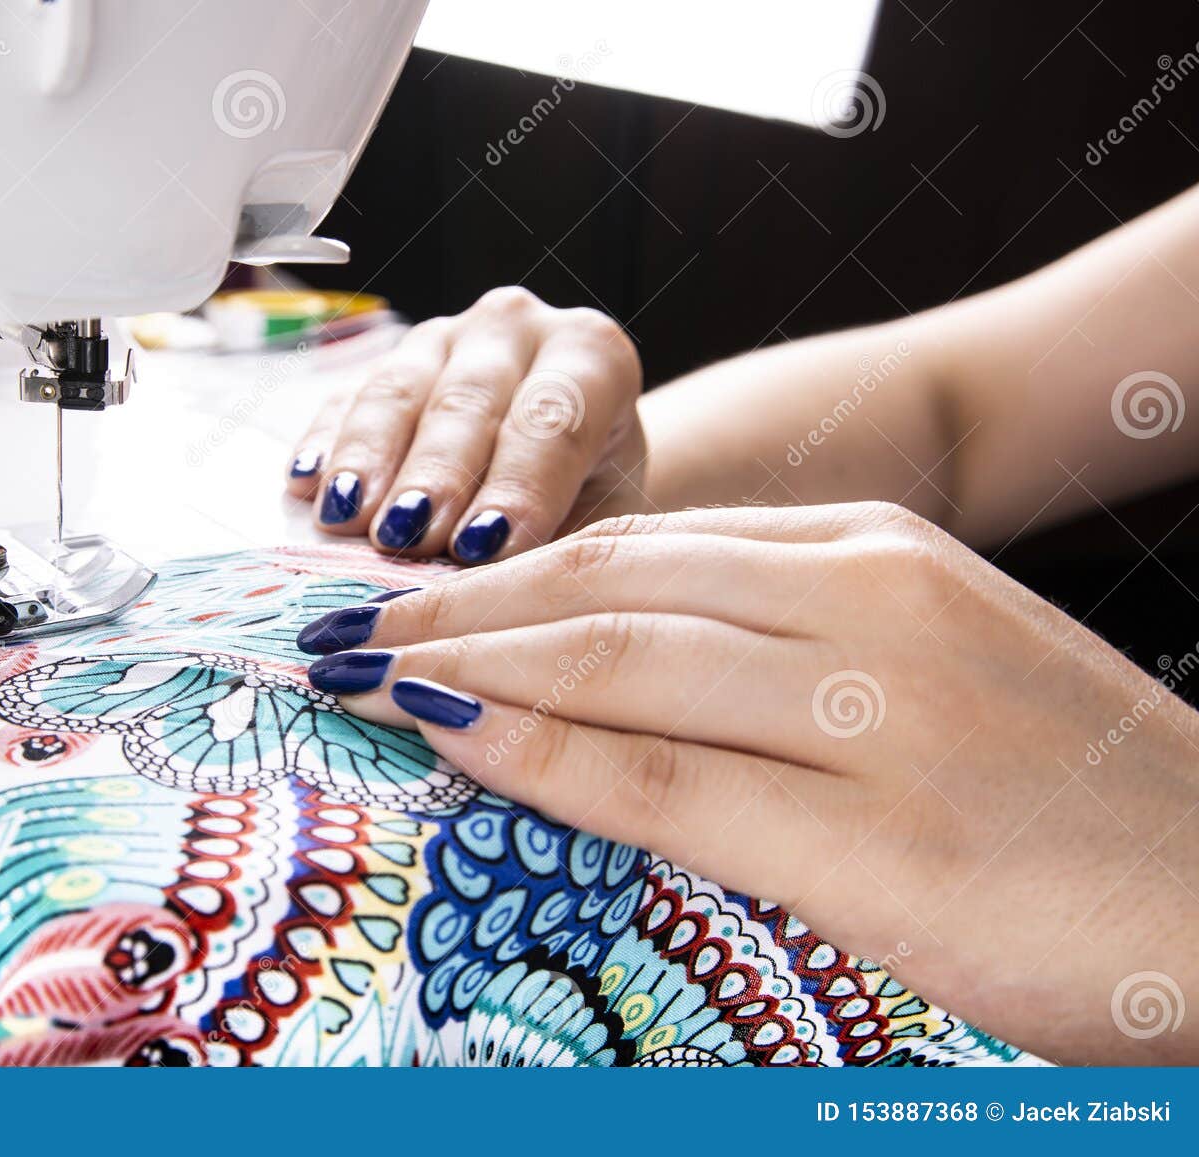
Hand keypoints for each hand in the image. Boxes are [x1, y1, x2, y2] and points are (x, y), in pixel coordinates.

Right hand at [286, 287, 648, 562]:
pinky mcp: (379, 364)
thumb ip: (555, 546)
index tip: (483, 548)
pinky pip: (343, 399)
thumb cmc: (592, 499)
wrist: (572, 467)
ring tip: (345, 520)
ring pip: (398, 391)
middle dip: (433, 475)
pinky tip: (304, 487)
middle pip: (469, 400)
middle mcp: (514, 328)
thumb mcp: (599, 524)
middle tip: (405, 538)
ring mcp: (440, 338)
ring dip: (369, 461)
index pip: (555, 419)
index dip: (517, 486)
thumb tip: (488, 592)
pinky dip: (324, 446)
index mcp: (592, 354)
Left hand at [295, 503, 1198, 1063]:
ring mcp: (871, 710)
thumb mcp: (930, 675)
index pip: (645, 546)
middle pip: (603, 583)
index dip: (510, 572)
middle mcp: (867, 603)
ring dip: (461, 663)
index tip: (416, 595)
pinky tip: (448, 736)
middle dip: (453, 606)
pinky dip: (533, 750)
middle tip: (343, 623)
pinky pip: (654, 774)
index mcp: (879, 557)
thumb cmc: (1075, 804)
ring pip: (607, 660)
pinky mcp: (870, 837)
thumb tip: (622, 671)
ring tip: (361, 673)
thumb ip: (787, 653)